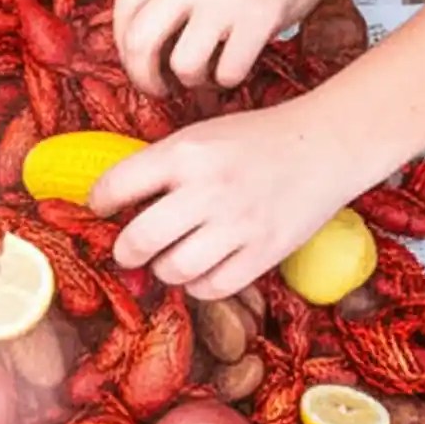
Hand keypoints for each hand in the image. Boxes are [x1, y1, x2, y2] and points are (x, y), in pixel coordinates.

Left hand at [88, 100, 362, 299]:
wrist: (325, 145)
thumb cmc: (254, 140)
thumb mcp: (201, 136)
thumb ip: (161, 166)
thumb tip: (112, 202)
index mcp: (186, 152)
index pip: (116, 185)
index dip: (99, 202)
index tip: (102, 208)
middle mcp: (208, 189)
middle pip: (138, 240)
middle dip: (125, 250)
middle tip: (128, 249)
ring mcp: (238, 224)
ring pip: (172, 270)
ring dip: (163, 269)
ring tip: (169, 257)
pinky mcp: (264, 252)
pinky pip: (212, 287)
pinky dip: (198, 285)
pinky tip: (202, 269)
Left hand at [113, 0, 341, 95]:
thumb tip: (142, 40)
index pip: (123, 10)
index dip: (123, 48)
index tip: (136, 63)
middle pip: (140, 43)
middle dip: (145, 78)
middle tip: (159, 88)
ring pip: (184, 65)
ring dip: (192, 82)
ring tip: (207, 74)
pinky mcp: (259, 18)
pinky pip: (227, 72)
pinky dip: (227, 81)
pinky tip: (234, 68)